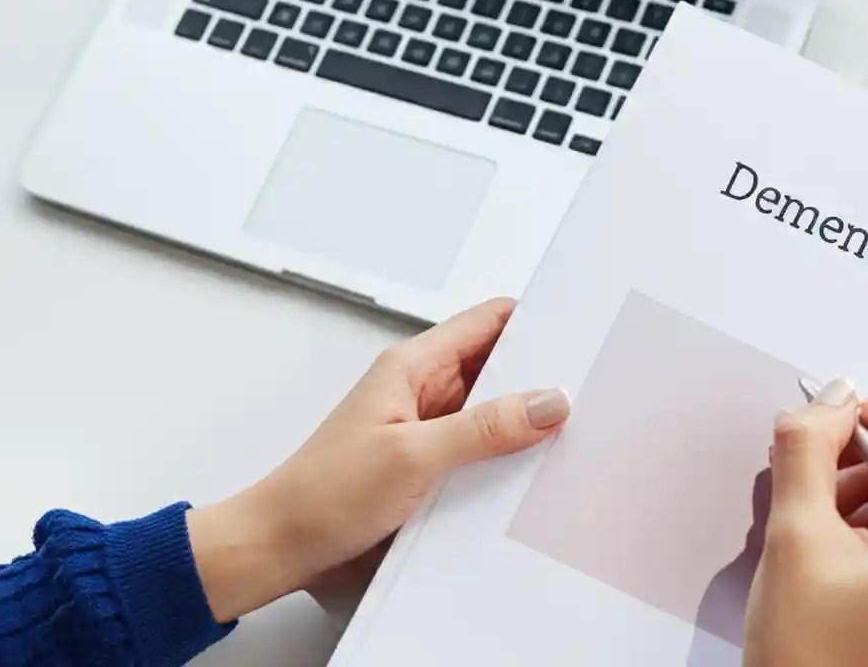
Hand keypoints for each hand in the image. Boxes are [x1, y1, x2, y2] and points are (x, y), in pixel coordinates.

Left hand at [185, 298, 569, 624]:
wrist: (279, 546)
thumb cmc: (323, 494)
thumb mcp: (413, 457)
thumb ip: (484, 428)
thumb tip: (547, 402)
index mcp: (413, 366)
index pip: (489, 322)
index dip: (536, 321)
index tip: (579, 332)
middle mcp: (421, 388)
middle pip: (498, 365)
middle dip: (540, 377)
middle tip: (588, 393)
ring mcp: (425, 426)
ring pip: (491, 409)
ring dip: (523, 422)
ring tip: (568, 436)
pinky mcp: (427, 462)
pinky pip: (478, 447)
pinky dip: (504, 456)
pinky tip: (528, 474)